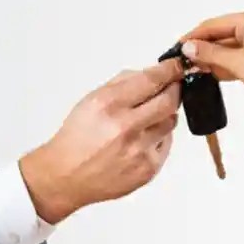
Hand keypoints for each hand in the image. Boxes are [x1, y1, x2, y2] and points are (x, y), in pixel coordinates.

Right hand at [20, 60, 181, 223]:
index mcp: (108, 105)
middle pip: (169, 100)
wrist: (66, 177)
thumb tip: (151, 73)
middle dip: (175, 90)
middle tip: (172, 87)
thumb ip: (122, 83)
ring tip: (146, 119)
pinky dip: (158, 137)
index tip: (177, 66)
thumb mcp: (91, 101)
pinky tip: (140, 140)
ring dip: (164, 115)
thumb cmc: (76, 139)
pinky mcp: (148, 169)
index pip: (151, 80)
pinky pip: (166, 143)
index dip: (170, 70)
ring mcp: (139, 150)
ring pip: (170, 122)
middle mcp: (125, 127)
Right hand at [180, 10, 243, 105]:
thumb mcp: (239, 61)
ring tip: (190, 71)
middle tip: (182, 62)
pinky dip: (221, 67)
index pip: (212, 25)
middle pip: (218, 36)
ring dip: (209, 60)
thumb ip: (211, 53)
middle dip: (200, 49)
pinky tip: (207, 75)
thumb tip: (189, 47)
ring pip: (224, 50)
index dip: (193, 36)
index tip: (177, 48)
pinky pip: (233, 61)